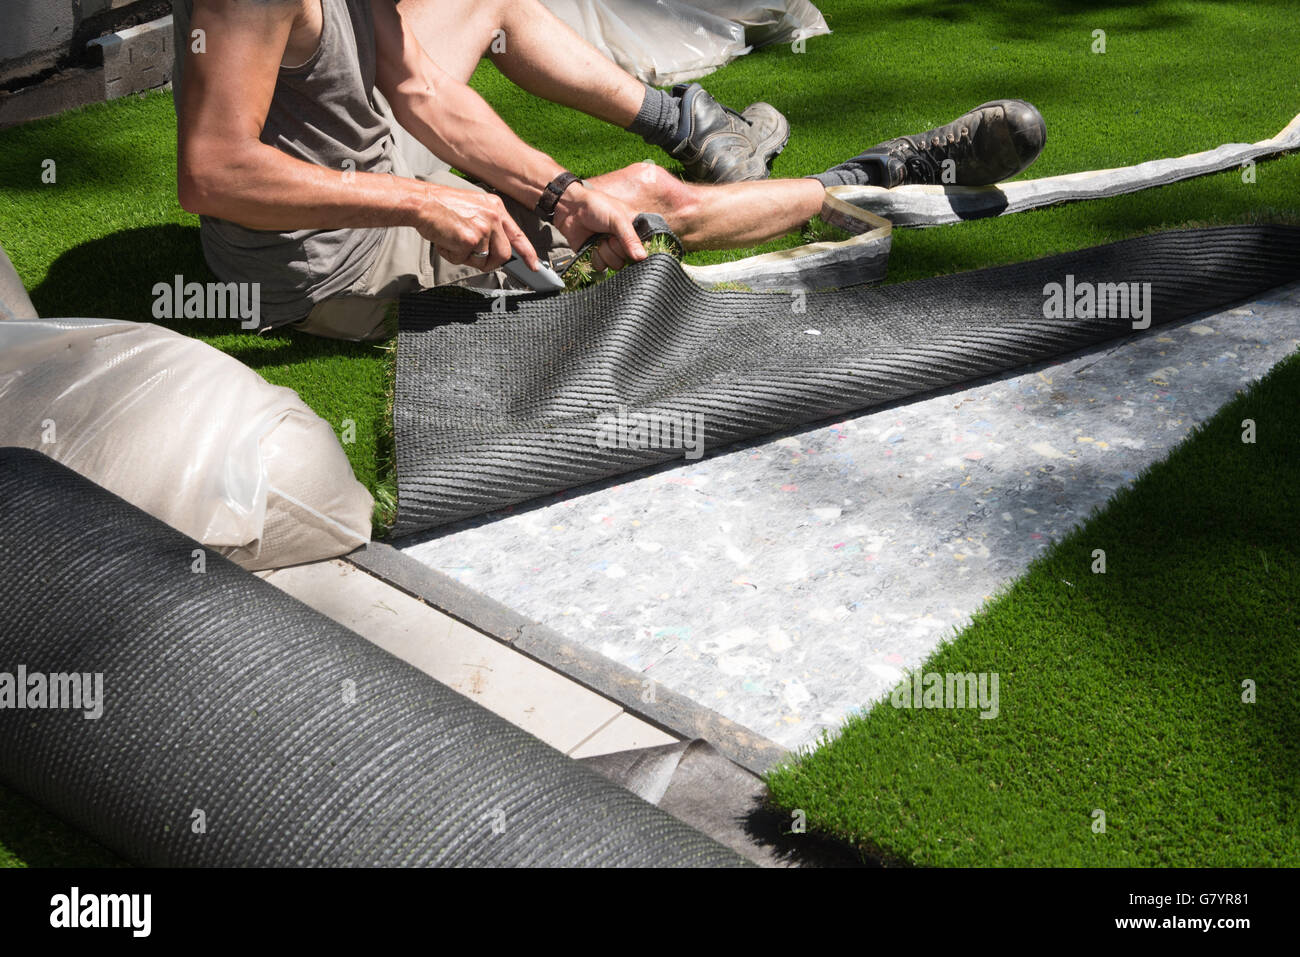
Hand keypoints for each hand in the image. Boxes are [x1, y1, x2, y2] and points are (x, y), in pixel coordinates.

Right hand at [412, 184, 539, 271]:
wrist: (422, 202)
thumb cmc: (442, 207)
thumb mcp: (473, 208)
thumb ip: (487, 225)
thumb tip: (492, 250)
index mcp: (495, 207)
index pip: (517, 234)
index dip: (527, 252)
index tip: (533, 265)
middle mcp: (493, 216)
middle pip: (503, 254)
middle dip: (489, 262)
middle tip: (471, 256)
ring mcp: (483, 228)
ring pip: (484, 260)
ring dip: (466, 257)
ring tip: (453, 240)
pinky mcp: (471, 239)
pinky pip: (464, 260)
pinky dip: (452, 255)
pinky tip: (445, 240)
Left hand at [552, 183, 646, 271]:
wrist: (571, 209)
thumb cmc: (597, 206)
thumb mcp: (617, 219)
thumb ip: (630, 238)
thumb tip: (642, 258)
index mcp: (635, 228)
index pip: (647, 247)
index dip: (638, 249)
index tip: (629, 244)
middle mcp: (626, 242)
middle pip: (630, 259)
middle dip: (616, 248)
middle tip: (609, 235)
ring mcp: (612, 250)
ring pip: (616, 265)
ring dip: (605, 252)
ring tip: (599, 238)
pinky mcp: (598, 256)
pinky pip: (602, 267)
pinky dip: (595, 257)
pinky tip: (592, 245)